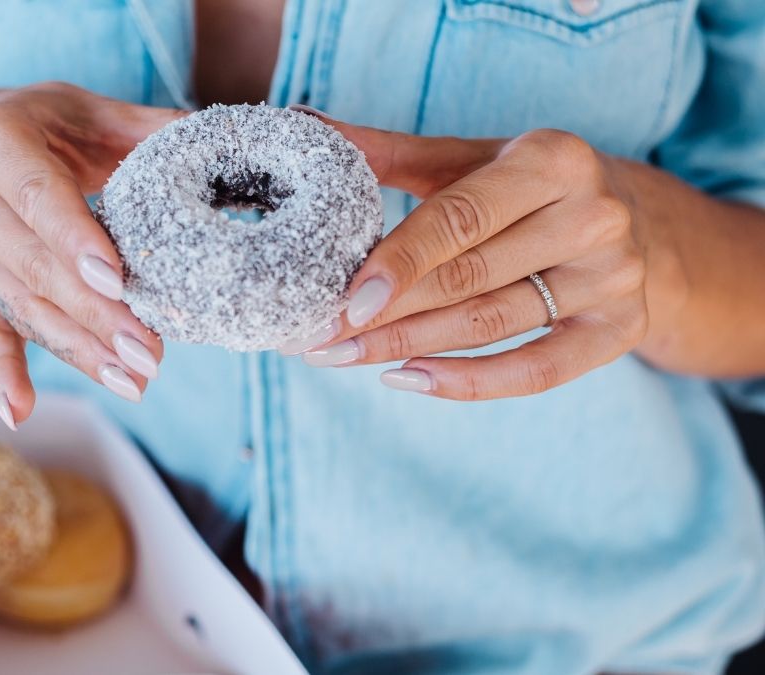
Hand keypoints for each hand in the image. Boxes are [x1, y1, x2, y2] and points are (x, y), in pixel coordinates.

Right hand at [0, 82, 184, 426]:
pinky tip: (20, 412)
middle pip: (35, 266)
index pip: (37, 196)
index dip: (75, 239)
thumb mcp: (104, 113)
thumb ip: (160, 130)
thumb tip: (237, 146)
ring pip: (25, 307)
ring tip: (131, 383)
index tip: (117, 282)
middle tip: (148, 355)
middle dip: (95, 315)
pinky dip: (4, 374)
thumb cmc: (61, 125)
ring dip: (78, 350)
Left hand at [287, 111, 650, 399]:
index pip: (459, 220)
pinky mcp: (620, 330)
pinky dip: (468, 383)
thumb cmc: (525, 188)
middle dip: (383, 316)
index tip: (342, 300)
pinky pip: (536, 371)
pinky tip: (407, 380)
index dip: (397, 262)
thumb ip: (390, 152)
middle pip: (467, 279)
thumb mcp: (467, 159)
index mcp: (551, 161)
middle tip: (318, 338)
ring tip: (340, 357)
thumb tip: (306, 124)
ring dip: (406, 349)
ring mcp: (613, 278)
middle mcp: (593, 216)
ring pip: (490, 326)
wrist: (636, 220)